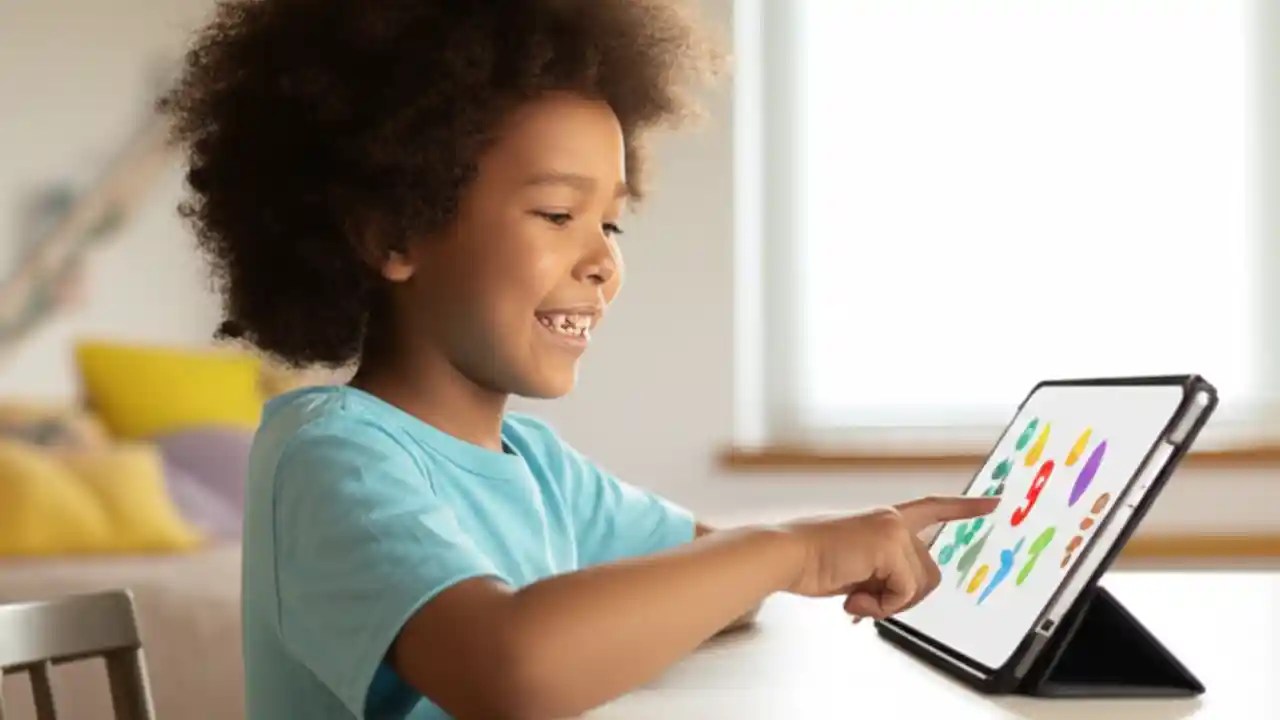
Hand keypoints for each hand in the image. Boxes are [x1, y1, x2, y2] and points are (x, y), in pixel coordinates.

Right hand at [781, 495, 999, 620]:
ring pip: (918, 586)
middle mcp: (893, 519)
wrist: (786, 555)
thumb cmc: (810, 563)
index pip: (932, 508)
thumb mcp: (855, 567)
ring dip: (888, 603)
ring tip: (854, 597)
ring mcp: (893, 529)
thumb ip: (882, 574)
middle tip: (865, 601)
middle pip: (930, 575)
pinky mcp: (890, 544)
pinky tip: (852, 597)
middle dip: (903, 599)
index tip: (994, 503)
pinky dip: (880, 606)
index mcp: (884, 520)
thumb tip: (892, 601)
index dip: (964, 508)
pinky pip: (904, 592)